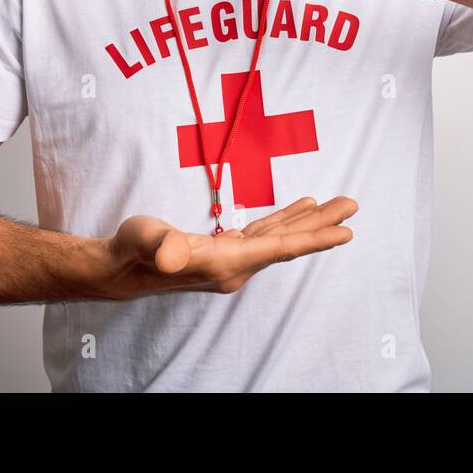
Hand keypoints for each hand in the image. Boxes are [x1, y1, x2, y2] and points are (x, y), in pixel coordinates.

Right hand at [100, 196, 357, 298]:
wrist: (120, 267)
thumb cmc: (132, 250)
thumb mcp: (145, 239)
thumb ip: (161, 246)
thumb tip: (171, 255)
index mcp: (226, 263)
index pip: (279, 249)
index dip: (314, 239)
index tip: (346, 231)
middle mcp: (236, 266)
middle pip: (287, 243)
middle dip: (321, 226)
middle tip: (352, 205)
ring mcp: (232, 260)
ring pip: (279, 238)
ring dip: (308, 222)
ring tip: (335, 205)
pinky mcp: (225, 251)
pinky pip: (265, 235)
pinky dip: (284, 221)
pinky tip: (300, 210)